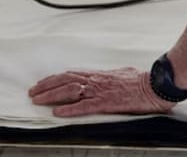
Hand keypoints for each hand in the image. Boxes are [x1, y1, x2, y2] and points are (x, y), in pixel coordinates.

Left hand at [28, 68, 174, 116]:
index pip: (71, 74)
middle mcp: (96, 81)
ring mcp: (100, 91)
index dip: (54, 79)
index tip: (42, 83)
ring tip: (37, 100)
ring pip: (69, 91)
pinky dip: (69, 109)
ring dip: (51, 95)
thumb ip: (110, 77)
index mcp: (99, 75)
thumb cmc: (141, 81)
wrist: (154, 86)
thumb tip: (107, 77)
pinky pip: (84, 106)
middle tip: (32, 92)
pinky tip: (57, 112)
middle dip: (46, 86)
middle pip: (64, 80)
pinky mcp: (107, 103)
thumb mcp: (122, 74)